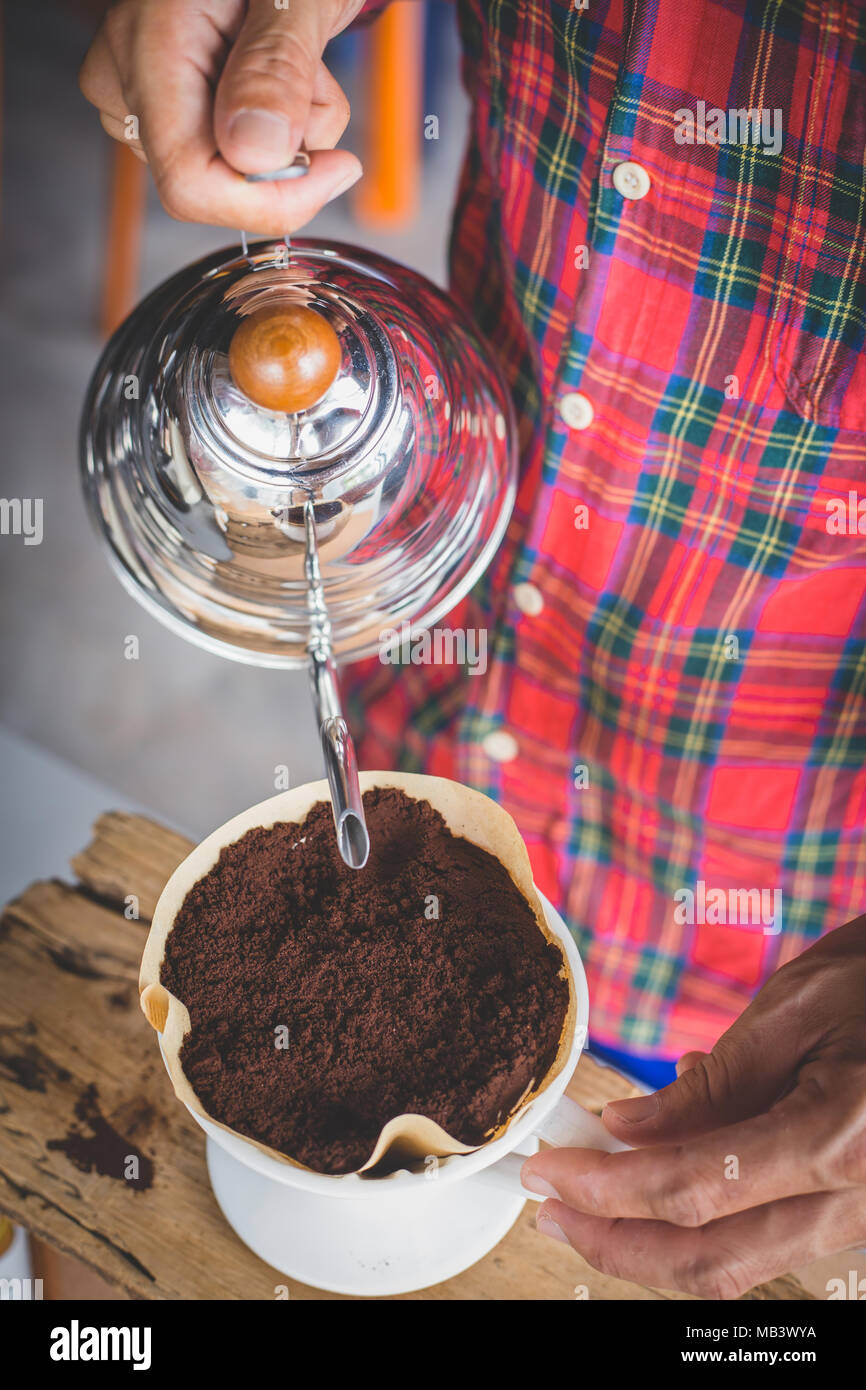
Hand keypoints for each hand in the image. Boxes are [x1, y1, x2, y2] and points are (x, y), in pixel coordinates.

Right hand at [80, 0, 365, 232]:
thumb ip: (277, 67)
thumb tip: (254, 152)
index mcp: (148, 44)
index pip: (190, 183)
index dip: (269, 201)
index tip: (338, 170)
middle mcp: (129, 78)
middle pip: (216, 183)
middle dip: (289, 148)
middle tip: (313, 75)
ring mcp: (141, 97)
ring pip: (233, 172)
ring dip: (292, 133)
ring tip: (295, 58)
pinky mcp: (165, 109)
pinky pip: (232, 157)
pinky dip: (279, 126)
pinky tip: (276, 72)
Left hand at [522, 915, 865, 1297]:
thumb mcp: (794, 1010)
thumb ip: (714, 1084)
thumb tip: (626, 1130)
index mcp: (838, 1139)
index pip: (694, 1188)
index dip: (607, 1190)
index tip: (547, 1174)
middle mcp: (855, 1202)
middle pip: (711, 1260)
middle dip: (615, 1243)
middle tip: (548, 1210)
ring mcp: (861, 1219)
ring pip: (739, 1260)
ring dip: (653, 1237)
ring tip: (588, 1193)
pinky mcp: (856, 1213)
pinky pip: (768, 1234)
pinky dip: (705, 1214)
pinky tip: (666, 1164)